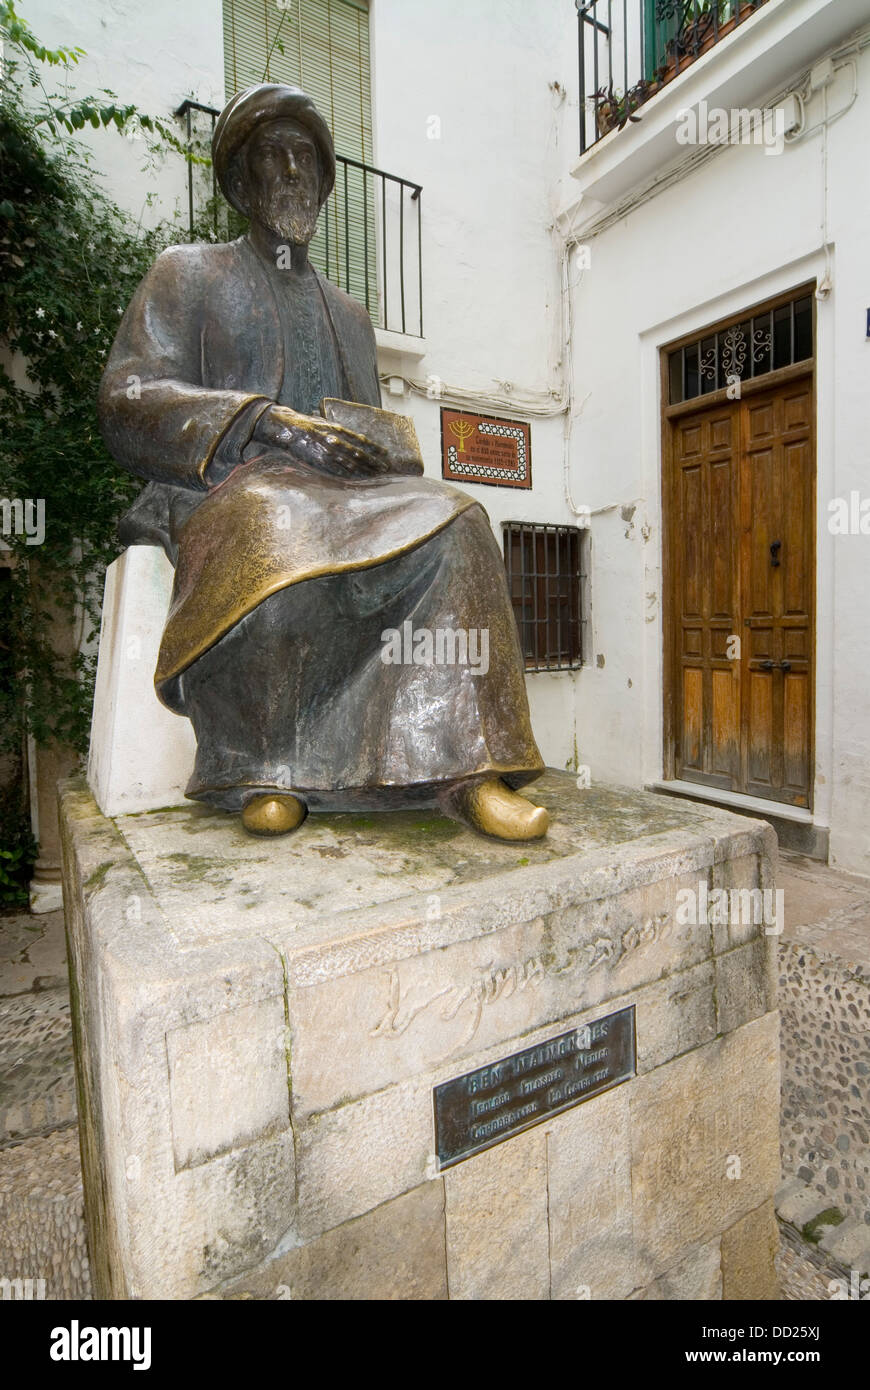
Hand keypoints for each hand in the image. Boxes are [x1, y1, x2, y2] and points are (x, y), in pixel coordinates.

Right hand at [253, 405, 390, 477]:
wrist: (285, 428)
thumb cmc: (304, 425)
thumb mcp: (324, 423)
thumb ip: (337, 430)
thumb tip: (349, 436)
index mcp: (337, 429)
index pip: (361, 439)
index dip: (374, 448)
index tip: (385, 454)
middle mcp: (335, 439)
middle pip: (359, 453)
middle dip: (374, 461)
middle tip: (386, 468)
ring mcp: (327, 451)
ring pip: (350, 463)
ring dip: (364, 470)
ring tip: (376, 476)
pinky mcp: (319, 461)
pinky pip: (337, 471)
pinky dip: (349, 475)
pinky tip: (358, 480)